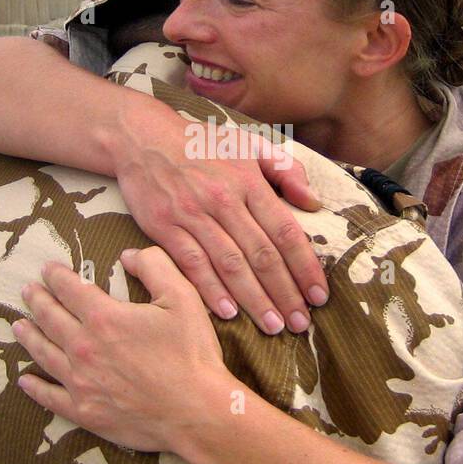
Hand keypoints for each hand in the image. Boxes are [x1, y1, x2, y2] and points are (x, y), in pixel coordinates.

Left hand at [12, 247, 230, 453]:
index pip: (70, 290)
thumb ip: (155, 266)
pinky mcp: (84, 411)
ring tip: (18, 326)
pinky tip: (24, 380)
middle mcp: (84, 348)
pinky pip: (50, 397)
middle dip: (37, 301)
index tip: (47, 270)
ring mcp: (80, 382)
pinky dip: (34, 388)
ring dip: (29, 337)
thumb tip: (128, 254)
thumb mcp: (182, 298)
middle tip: (28, 291)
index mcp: (104, 317)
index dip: (56, 277)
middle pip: (51, 319)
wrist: (197, 412)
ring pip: (44, 354)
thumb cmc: (192, 354)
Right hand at [108, 106, 327, 334]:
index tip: (319, 296)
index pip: (285, 232)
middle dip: (284, 293)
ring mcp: (193, 214)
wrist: (143, 138)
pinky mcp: (164, 227)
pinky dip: (210, 290)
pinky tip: (228, 312)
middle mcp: (224, 199)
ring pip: (230, 265)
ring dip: (254, 299)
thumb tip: (313, 202)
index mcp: (249, 182)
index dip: (305, 267)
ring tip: (273, 325)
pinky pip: (192, 264)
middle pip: (261, 255)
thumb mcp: (250, 143)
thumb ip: (287, 170)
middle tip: (301, 324)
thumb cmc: (202, 144)